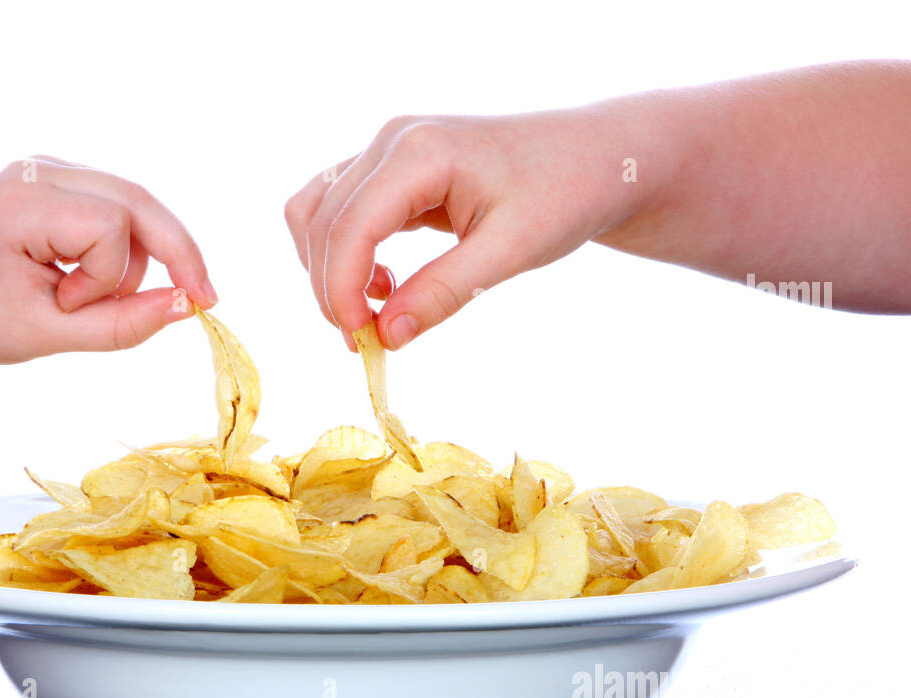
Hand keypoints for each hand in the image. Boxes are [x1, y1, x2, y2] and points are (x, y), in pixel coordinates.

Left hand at [0, 156, 215, 362]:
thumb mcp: (42, 334)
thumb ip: (119, 325)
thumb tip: (189, 308)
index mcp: (22, 200)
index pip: (112, 226)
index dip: (110, 277)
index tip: (67, 307)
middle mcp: (39, 169)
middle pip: (141, 200)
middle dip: (175, 254)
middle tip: (204, 300)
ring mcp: (51, 167)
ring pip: (138, 205)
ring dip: (137, 258)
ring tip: (86, 297)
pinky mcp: (62, 178)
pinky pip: (122, 208)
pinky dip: (125, 249)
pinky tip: (95, 276)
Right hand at [284, 112, 633, 349]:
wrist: (593, 158)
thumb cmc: (563, 194)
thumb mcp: (510, 252)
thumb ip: (444, 292)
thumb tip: (386, 337)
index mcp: (419, 152)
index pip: (348, 227)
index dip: (340, 291)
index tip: (361, 342)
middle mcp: (391, 141)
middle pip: (322, 222)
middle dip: (332, 289)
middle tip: (367, 342)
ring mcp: (387, 150)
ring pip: (317, 214)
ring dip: (330, 270)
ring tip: (375, 313)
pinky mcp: (391, 168)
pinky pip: (339, 210)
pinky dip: (344, 253)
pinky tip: (385, 285)